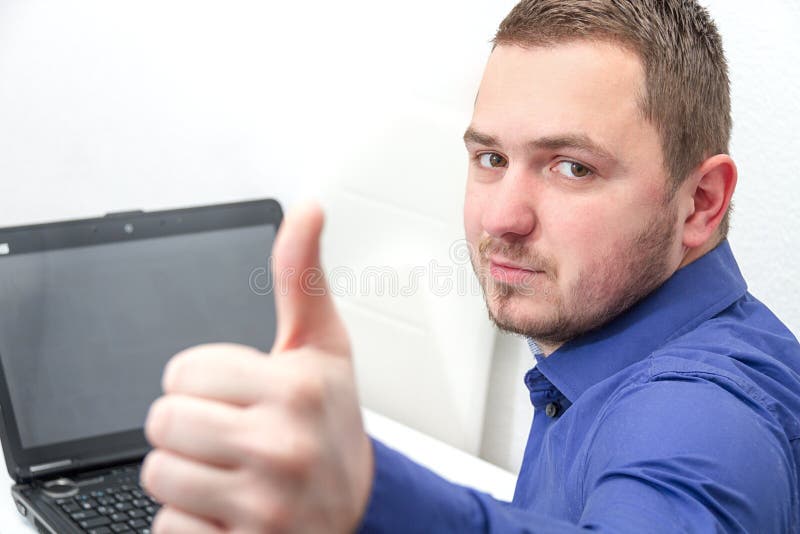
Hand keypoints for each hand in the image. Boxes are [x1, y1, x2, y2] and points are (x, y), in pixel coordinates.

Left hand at [141, 202, 372, 532]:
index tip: (238, 394)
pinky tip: (232, 508)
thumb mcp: (325, 346)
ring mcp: (265, 503)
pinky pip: (169, 527)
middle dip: (189, 426)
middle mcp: (284, 445)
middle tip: (231, 434)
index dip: (204, 380)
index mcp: (297, 386)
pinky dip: (192, 520)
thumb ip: (302, 276)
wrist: (362, 507)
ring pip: (159, 474)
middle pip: (163, 421)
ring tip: (231, 470)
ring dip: (187, 473)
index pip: (183, 371)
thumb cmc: (332, 421)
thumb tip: (307, 207)